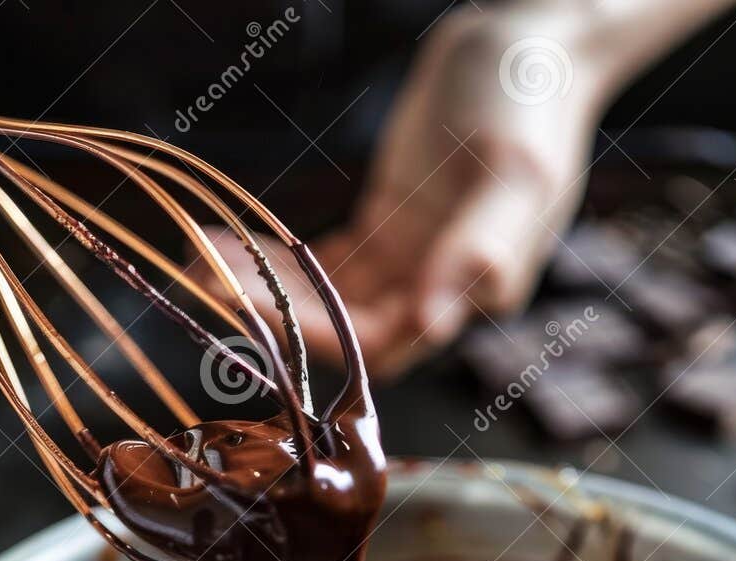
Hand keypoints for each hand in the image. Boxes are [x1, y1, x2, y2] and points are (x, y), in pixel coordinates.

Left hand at [199, 0, 735, 378]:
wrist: (533, 44)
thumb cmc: (530, 102)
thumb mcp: (513, 171)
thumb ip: (478, 248)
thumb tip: (432, 321)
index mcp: (476, 291)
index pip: (384, 342)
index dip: (318, 334)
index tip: (252, 304)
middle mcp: (440, 292)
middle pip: (347, 331)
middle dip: (275, 312)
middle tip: (204, 277)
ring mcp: (412, 262)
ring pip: (329, 300)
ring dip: (268, 287)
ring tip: (203, 256)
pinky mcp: (389, 229)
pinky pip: (326, 263)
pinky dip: (279, 257)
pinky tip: (230, 240)